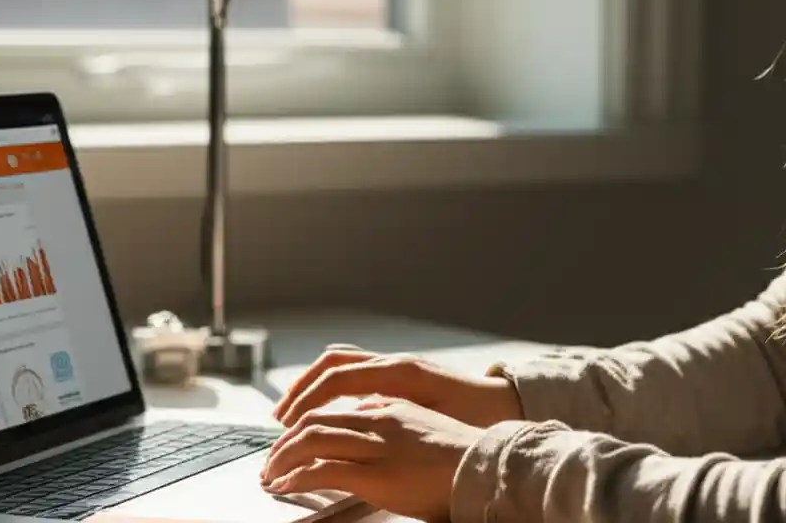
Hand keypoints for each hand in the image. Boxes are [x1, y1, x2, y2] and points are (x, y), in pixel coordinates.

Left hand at [262, 398, 481, 521]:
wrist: (488, 467)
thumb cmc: (461, 452)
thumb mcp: (422, 420)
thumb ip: (393, 414)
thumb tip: (369, 411)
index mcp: (390, 402)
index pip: (332, 399)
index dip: (303, 414)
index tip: (288, 431)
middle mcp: (378, 418)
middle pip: (314, 417)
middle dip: (285, 438)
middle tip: (270, 458)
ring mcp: (376, 445)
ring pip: (311, 439)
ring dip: (282, 457)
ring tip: (270, 473)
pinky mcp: (376, 476)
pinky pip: (322, 471)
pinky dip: (296, 478)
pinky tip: (284, 486)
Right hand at [272, 345, 522, 428]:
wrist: (505, 406)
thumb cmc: (476, 419)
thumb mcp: (435, 422)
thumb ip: (394, 416)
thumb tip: (356, 418)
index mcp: (400, 372)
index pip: (338, 378)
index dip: (307, 399)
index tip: (287, 423)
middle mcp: (395, 362)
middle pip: (332, 362)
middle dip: (301, 388)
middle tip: (280, 418)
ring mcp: (396, 365)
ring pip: (342, 362)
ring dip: (313, 383)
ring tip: (293, 411)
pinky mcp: (400, 374)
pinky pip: (356, 371)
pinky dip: (332, 385)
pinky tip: (326, 409)